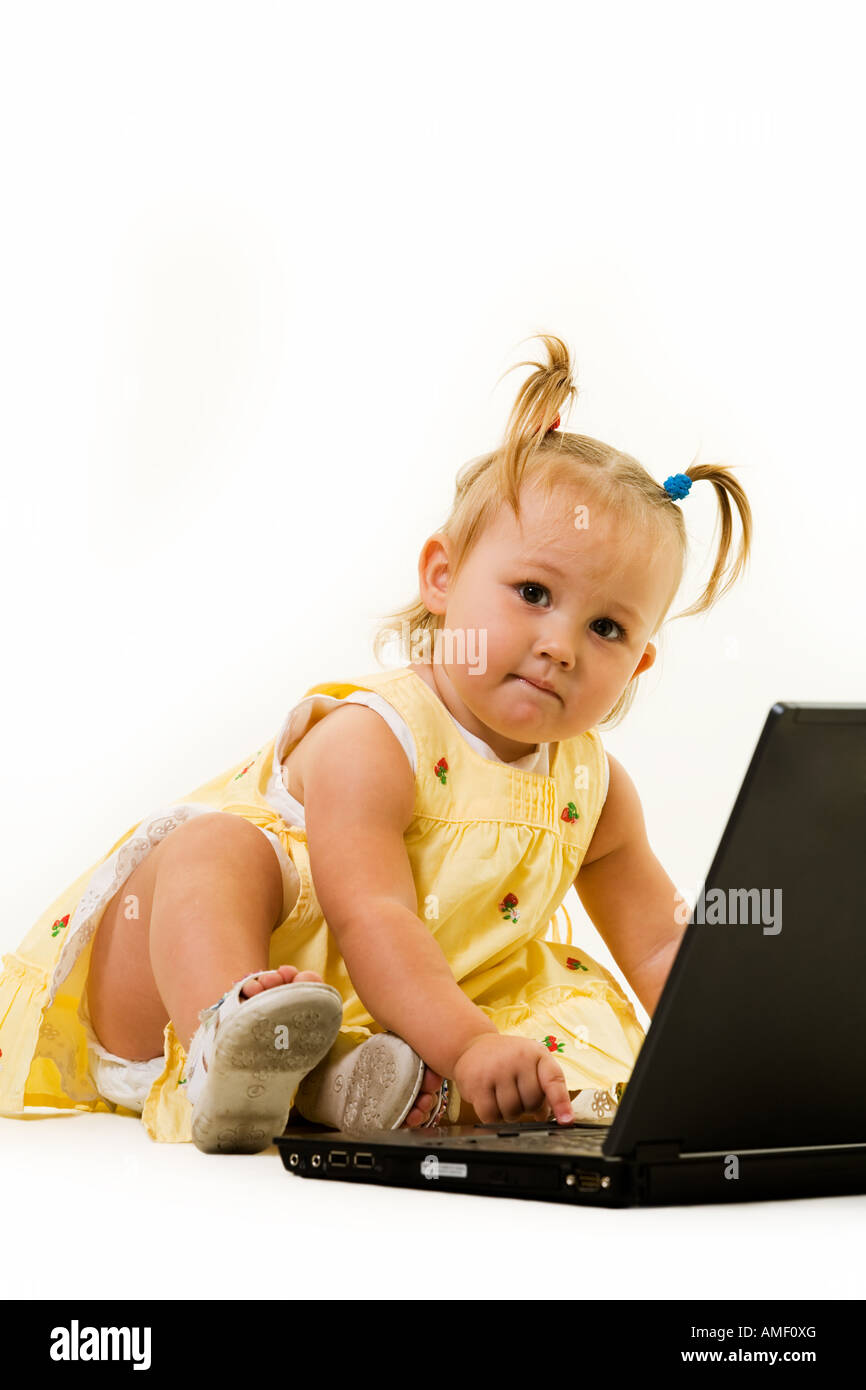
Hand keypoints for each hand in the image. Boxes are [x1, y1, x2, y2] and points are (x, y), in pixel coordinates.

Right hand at [452, 1033, 573, 1125]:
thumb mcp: (531, 1063)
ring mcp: (496, 1070)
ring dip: (509, 1113)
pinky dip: (492, 1116)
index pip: (553, 1079)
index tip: (566, 1120)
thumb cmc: (508, 1058)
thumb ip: (545, 1087)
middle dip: (527, 1107)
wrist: (473, 1045)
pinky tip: (490, 1101)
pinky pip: (491, 1115)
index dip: (561, 1102)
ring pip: (511, 1111)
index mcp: (536, 1053)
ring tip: (503, 1096)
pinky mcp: (477, 1083)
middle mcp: (517, 1058)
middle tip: (518, 1095)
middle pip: (532, 1102)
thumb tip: (550, 1116)